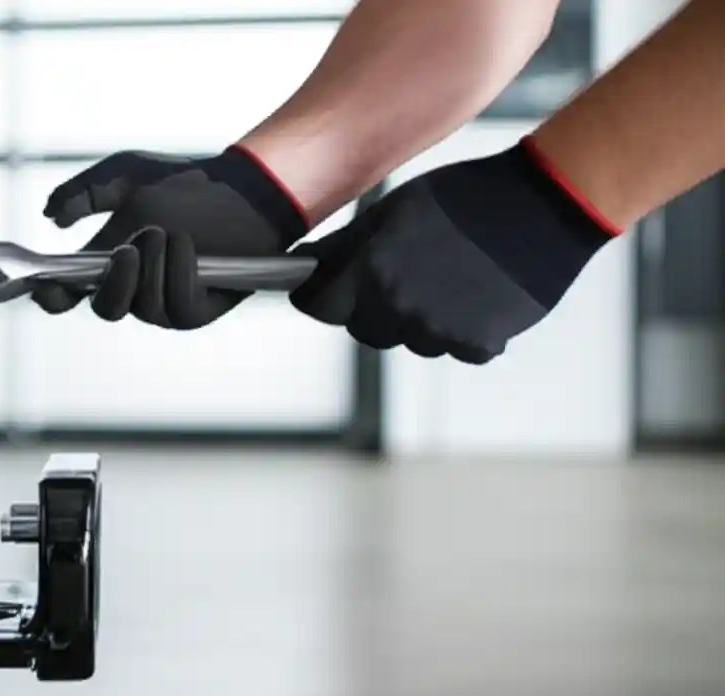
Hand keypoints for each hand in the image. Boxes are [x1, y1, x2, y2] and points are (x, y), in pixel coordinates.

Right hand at [33, 147, 309, 328]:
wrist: (242, 186)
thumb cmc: (183, 180)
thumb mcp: (125, 174)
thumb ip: (84, 193)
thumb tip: (51, 216)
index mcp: (109, 264)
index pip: (69, 294)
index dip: (53, 296)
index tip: (47, 283)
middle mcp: (133, 289)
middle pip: (104, 309)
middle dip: (112, 281)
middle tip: (126, 249)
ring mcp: (164, 303)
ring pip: (140, 308)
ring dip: (151, 267)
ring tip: (167, 231)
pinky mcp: (197, 310)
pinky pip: (176, 306)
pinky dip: (177, 273)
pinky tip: (186, 245)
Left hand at [289, 137, 619, 363]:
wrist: (542, 203)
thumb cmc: (463, 198)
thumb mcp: (392, 209)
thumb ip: (344, 246)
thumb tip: (300, 265)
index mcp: (369, 267)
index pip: (318, 306)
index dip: (324, 296)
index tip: (334, 289)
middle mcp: (396, 304)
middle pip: (364, 329)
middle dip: (375, 308)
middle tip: (411, 273)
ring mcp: (436, 329)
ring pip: (411, 341)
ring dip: (423, 320)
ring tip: (454, 276)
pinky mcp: (476, 344)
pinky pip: (456, 348)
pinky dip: (467, 330)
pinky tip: (481, 294)